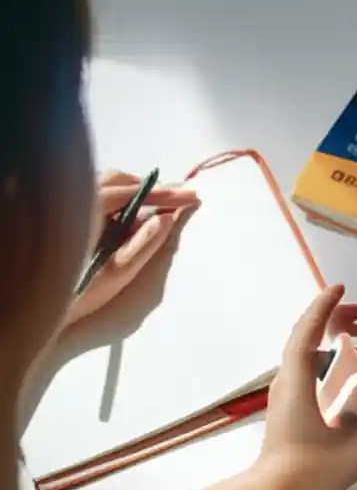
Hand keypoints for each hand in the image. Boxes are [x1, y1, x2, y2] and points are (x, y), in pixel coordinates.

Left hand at [65, 170, 198, 324]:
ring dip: (129, 195)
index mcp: (84, 211)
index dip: (164, 194)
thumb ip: (143, 245)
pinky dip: (113, 202)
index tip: (191, 196)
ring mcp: (63, 206)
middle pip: (114, 181)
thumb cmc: (76, 293)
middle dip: (146, 190)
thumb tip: (166, 218)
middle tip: (172, 204)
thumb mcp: (116, 273)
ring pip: (102, 186)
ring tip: (149, 213)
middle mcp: (71, 201)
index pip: (131, 193)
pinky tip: (121, 222)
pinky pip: (91, 196)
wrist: (33, 308)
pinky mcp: (60, 215)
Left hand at [254, 284, 356, 489]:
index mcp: (300, 384)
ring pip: (304, 351)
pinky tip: (347, 369)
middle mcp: (288, 381)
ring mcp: (285, 392)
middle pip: (306, 336)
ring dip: (331, 337)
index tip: (341, 289)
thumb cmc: (318, 472)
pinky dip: (327, 356)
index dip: (324, 307)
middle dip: (333, 318)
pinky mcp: (288, 404)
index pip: (308, 333)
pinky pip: (306, 367)